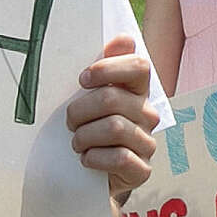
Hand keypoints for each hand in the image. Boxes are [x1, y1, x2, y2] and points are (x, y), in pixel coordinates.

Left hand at [67, 35, 158, 197]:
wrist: (91, 177)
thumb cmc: (89, 130)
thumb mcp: (90, 98)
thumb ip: (104, 68)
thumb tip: (122, 39)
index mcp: (138, 91)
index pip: (139, 66)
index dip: (108, 69)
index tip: (82, 80)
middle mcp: (148, 114)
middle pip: (113, 99)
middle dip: (81, 110)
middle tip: (69, 122)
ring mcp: (147, 142)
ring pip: (114, 127)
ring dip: (84, 136)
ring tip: (77, 143)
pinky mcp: (142, 170)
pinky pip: (119, 157)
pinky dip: (94, 158)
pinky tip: (86, 159)